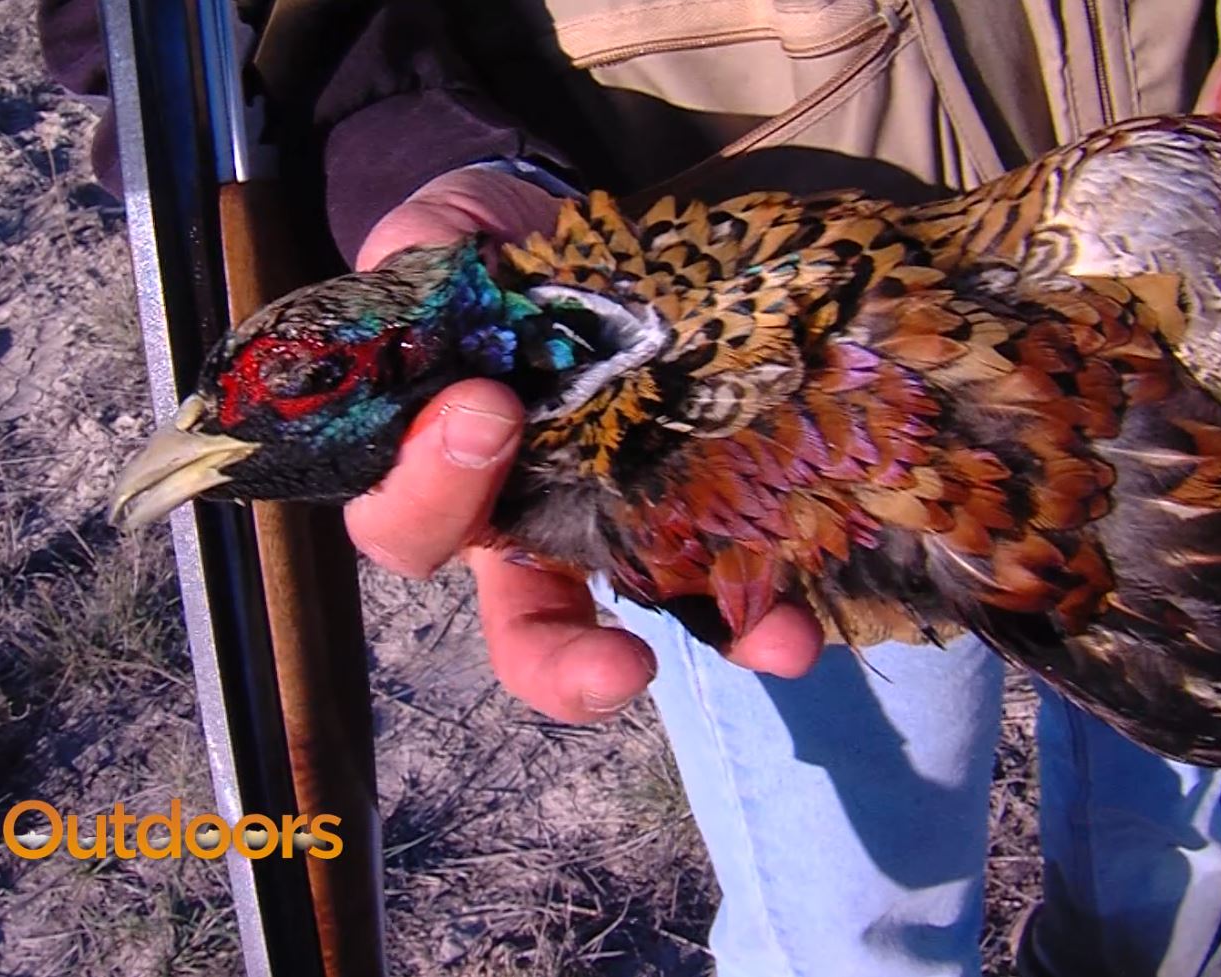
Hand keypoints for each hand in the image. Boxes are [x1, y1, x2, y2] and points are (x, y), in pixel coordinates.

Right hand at [344, 166, 822, 722]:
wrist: (563, 236)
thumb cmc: (478, 254)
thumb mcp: (431, 240)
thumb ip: (416, 259)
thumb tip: (439, 266)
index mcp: (437, 480)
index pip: (409, 526)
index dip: (433, 492)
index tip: (488, 410)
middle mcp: (524, 527)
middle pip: (529, 630)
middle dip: (570, 662)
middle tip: (622, 667)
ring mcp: (615, 517)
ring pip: (654, 606)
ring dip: (719, 632)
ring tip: (779, 643)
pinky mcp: (694, 490)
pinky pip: (733, 552)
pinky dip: (777, 579)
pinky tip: (812, 601)